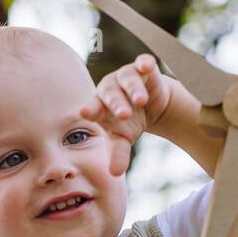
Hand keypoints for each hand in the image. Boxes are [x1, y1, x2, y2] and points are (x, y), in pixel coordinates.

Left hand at [78, 53, 176, 176]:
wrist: (152, 105)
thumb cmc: (129, 122)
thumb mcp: (124, 138)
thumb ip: (119, 154)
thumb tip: (115, 174)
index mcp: (100, 105)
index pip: (93, 107)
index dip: (90, 109)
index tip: (85, 114)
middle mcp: (110, 88)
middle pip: (110, 93)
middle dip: (116, 103)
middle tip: (125, 114)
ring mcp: (126, 77)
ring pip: (127, 79)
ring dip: (133, 89)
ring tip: (141, 101)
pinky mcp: (144, 69)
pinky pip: (143, 62)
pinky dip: (144, 63)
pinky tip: (146, 66)